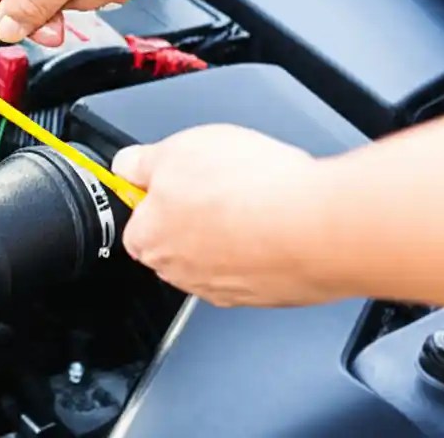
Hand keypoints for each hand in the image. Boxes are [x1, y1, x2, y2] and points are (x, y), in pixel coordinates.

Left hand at [111, 125, 343, 307]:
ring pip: (221, 252)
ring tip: (256, 198)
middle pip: (178, 239)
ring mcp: (227, 289)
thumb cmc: (247, 191)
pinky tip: (280, 219)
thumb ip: (140, 162)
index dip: (156, 195)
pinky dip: (266, 244)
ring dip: (234, 228)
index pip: (137, 222)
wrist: (317, 227)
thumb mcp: (176, 150)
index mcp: (149, 240)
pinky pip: (258, 265)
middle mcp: (183, 274)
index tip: (172, 178)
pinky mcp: (268, 294)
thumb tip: (127, 166)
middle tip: (221, 183)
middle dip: (196, 211)